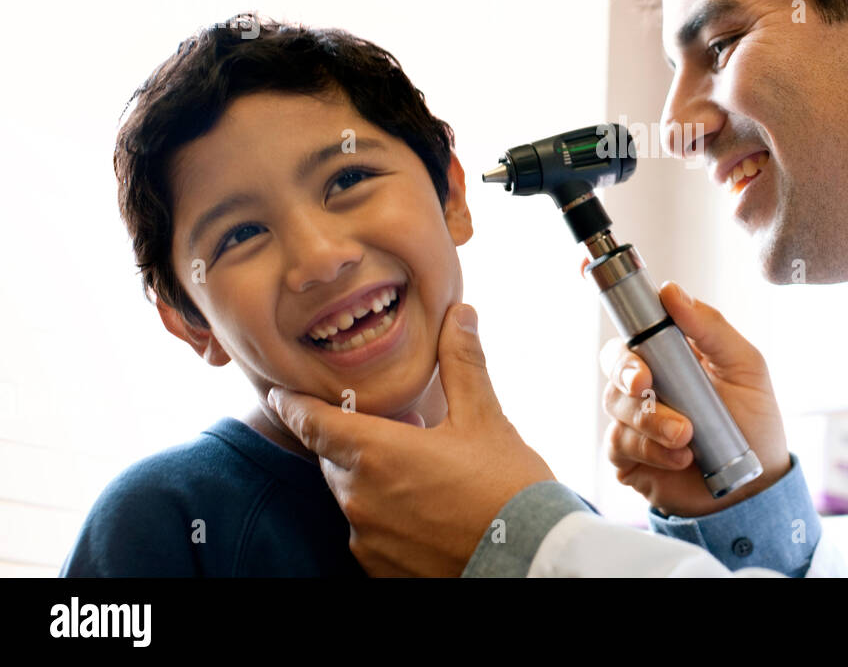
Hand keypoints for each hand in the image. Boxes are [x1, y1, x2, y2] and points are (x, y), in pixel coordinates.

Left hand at [268, 303, 553, 576]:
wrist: (529, 559)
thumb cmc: (507, 489)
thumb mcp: (486, 418)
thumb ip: (462, 363)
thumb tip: (459, 313)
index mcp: (376, 453)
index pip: (312, 422)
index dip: (293, 404)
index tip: (281, 394)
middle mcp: (359, 498)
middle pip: (335, 458)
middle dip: (356, 441)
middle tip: (398, 431)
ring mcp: (367, 539)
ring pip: (352, 495)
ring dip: (372, 479)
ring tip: (423, 473)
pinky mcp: (379, 569)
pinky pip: (367, 532)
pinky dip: (385, 516)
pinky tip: (426, 511)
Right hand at [600, 281, 789, 517]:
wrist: (756, 486)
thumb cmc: (753, 421)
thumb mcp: (745, 367)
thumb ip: (710, 327)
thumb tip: (671, 291)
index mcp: (671, 353)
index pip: (633, 327)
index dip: (618, 314)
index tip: (612, 309)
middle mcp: (647, 382)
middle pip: (613, 362)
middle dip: (627, 372)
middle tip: (647, 385)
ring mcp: (634, 420)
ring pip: (615, 405)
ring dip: (650, 420)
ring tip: (687, 436)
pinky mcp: (629, 456)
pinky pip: (619, 444)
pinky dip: (650, 449)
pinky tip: (681, 457)